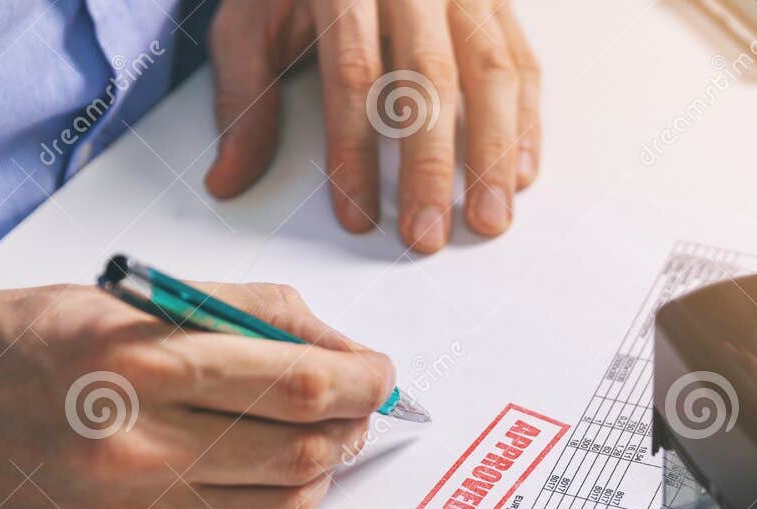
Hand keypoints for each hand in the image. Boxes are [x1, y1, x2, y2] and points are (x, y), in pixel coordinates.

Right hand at [0, 284, 393, 508]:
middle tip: (362, 402)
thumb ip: (234, 311)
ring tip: (320, 436)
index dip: (366, 378)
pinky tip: (263, 471)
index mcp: (139, 363)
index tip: (382, 371)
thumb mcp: (118, 298)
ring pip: (287, 505)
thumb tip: (331, 340)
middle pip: (309, 448)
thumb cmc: (4, 350)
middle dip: (357, 423)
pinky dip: (272, 503)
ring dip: (325, 468)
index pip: (303, 380)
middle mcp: (140, 445)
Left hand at [203, 0, 540, 253]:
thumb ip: (243, 100)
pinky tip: (522, 173)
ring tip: (489, 218)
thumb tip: (229, 180)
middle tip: (428, 236)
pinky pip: (521, 61)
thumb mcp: (250, 25)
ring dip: (494, 153)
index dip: (355, 149)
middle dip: (430, 167)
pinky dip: (528, 121)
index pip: (354, 71)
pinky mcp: (497, 1)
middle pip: (429, 78)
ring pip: (489, 71)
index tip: (357, 214)